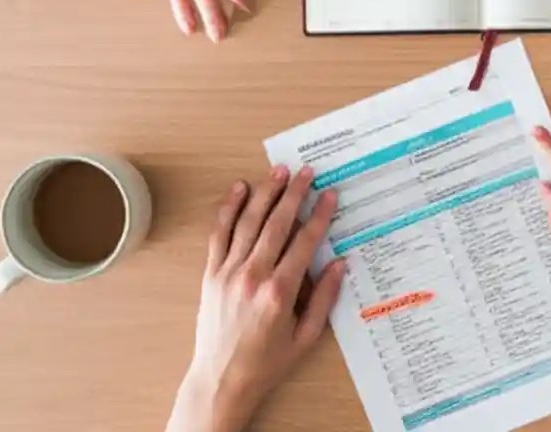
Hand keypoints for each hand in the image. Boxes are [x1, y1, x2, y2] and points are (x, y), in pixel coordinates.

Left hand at [166, 167, 344, 431]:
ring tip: (278, 171)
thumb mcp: (306, 337)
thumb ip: (324, 298)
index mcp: (280, 292)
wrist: (221, 379)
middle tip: (307, 172)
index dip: (320, 215)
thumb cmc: (266, 362)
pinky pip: (220, 234)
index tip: (330, 195)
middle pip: (277, 224)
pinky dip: (229, 209)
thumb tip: (339, 264)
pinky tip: (239, 189)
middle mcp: (253, 276)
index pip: (305, 242)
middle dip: (294, 194)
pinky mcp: (211, 274)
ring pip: (249, 222)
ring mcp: (228, 272)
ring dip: (265, 193)